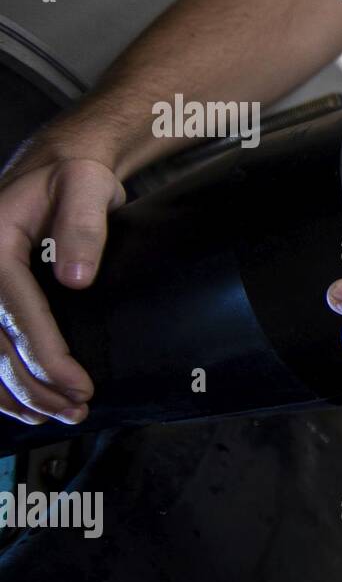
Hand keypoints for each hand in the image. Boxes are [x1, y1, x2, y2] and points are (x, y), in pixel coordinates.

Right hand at [0, 138, 124, 424]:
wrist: (59, 165)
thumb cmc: (74, 175)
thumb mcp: (86, 186)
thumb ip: (84, 228)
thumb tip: (76, 278)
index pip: (16, 313)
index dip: (47, 356)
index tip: (80, 385)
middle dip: (34, 385)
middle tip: (75, 410)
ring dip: (15, 392)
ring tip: (55, 416)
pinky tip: (22, 405)